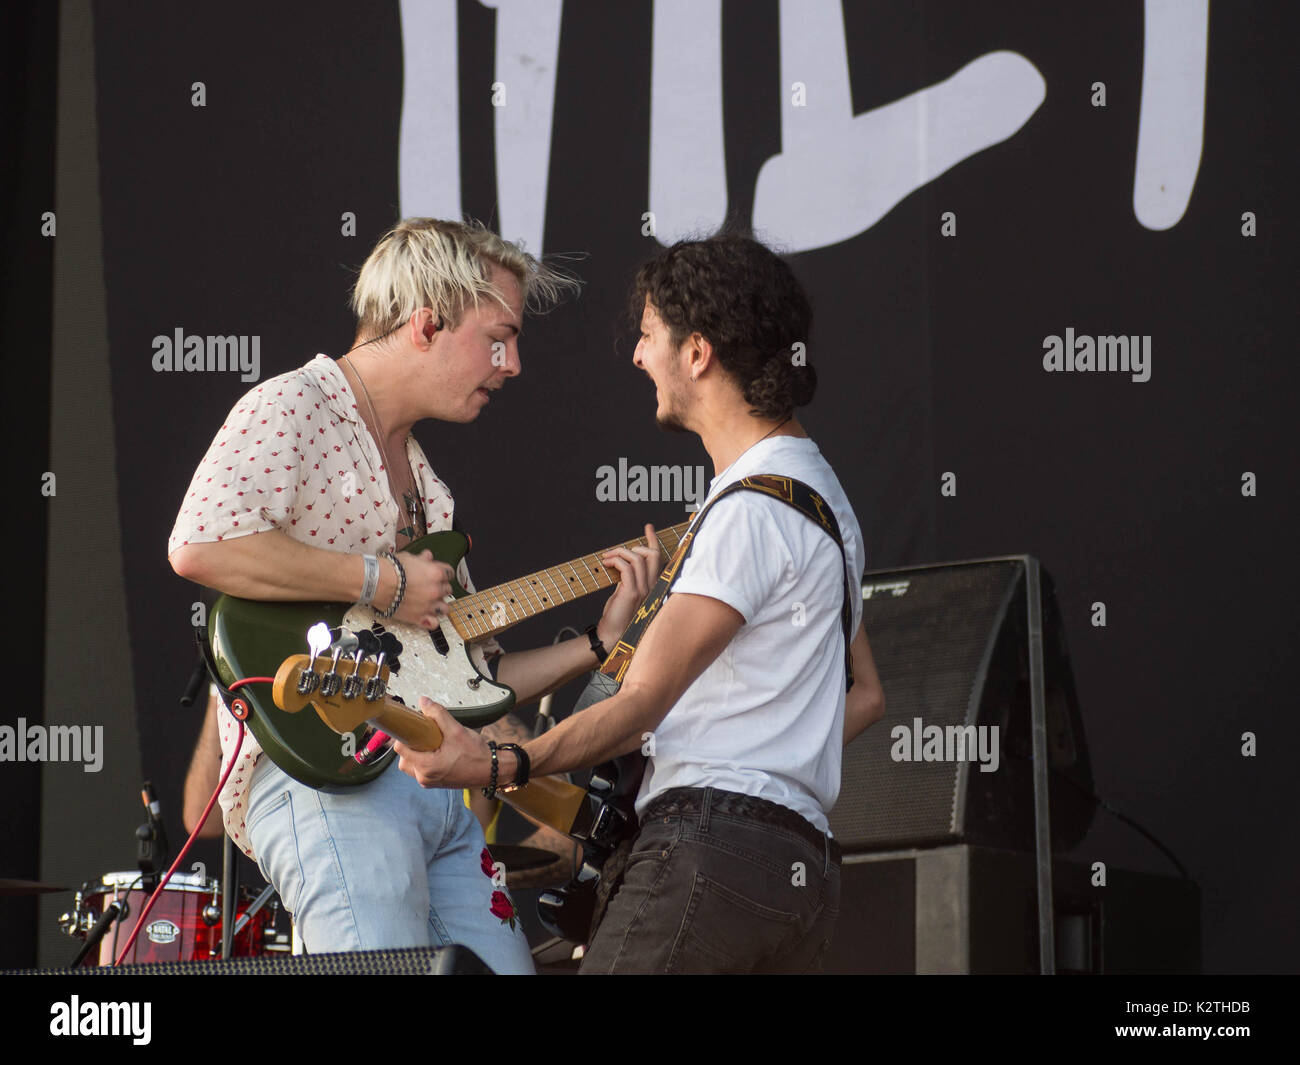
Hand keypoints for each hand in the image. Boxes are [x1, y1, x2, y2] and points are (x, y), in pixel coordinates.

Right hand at [391, 550, 455, 629]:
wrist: (376, 582)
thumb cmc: (391, 568)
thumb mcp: (408, 558)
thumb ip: (422, 559)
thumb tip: (428, 556)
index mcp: (436, 573)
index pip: (449, 574)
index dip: (442, 574)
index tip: (436, 575)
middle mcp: (436, 590)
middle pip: (447, 590)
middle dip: (440, 588)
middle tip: (429, 588)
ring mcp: (428, 605)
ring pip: (444, 608)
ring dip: (439, 605)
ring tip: (430, 603)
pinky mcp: (419, 618)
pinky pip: (434, 623)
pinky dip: (431, 621)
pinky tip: (426, 616)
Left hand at [394, 697, 492, 787]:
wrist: (491, 770)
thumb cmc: (477, 756)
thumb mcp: (456, 730)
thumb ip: (438, 714)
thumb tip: (424, 702)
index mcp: (427, 766)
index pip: (401, 748)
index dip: (405, 734)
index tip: (412, 726)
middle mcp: (425, 777)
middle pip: (404, 757)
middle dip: (412, 743)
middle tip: (426, 735)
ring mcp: (430, 781)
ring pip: (412, 763)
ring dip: (417, 751)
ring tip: (433, 743)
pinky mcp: (435, 781)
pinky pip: (421, 768)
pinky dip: (425, 758)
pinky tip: (438, 750)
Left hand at [595, 524, 661, 647]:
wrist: (612, 637)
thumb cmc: (617, 618)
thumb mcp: (624, 594)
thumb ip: (628, 580)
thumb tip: (622, 565)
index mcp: (653, 587)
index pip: (659, 560)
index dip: (653, 541)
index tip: (648, 528)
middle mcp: (653, 587)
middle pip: (653, 555)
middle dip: (637, 544)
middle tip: (615, 549)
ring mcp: (644, 590)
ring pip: (637, 558)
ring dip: (619, 553)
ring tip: (606, 558)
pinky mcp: (632, 593)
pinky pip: (626, 567)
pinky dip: (615, 560)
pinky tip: (606, 563)